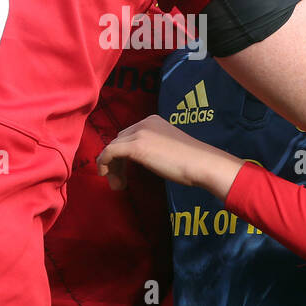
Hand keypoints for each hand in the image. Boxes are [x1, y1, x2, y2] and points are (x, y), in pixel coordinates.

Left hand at [97, 115, 242, 197]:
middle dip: (115, 161)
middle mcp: (144, 123)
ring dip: (111, 167)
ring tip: (117, 185)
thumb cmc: (191, 161)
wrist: (201, 163)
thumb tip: (143, 158)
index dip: (122, 155)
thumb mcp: (168, 148)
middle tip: (119, 182)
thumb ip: (154, 147)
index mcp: (152, 121)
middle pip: (119, 141)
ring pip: (113, 147)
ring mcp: (140, 133)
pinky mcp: (136, 147)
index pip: (128, 135)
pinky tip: (107, 176)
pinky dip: (104, 163)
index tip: (124, 173)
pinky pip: (110, 152)